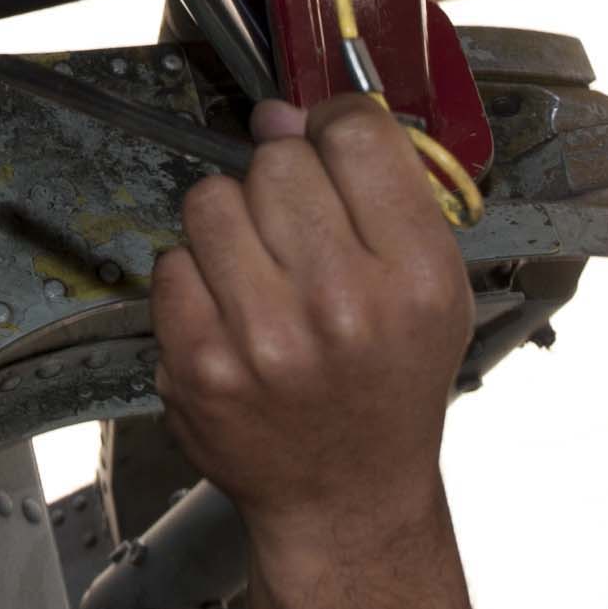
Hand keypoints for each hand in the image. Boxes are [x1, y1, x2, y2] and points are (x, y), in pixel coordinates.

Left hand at [151, 95, 475, 549]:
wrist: (346, 495)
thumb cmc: (390, 382)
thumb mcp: (434, 288)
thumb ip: (380, 192)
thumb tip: (283, 113)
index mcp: (416, 277)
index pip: (357, 136)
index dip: (333, 125)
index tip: (326, 142)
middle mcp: (345, 304)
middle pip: (279, 161)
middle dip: (282, 181)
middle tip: (296, 231)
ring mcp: (265, 337)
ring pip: (213, 200)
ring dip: (230, 222)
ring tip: (258, 269)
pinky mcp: (199, 363)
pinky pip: (173, 261)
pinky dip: (195, 277)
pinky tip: (230, 312)